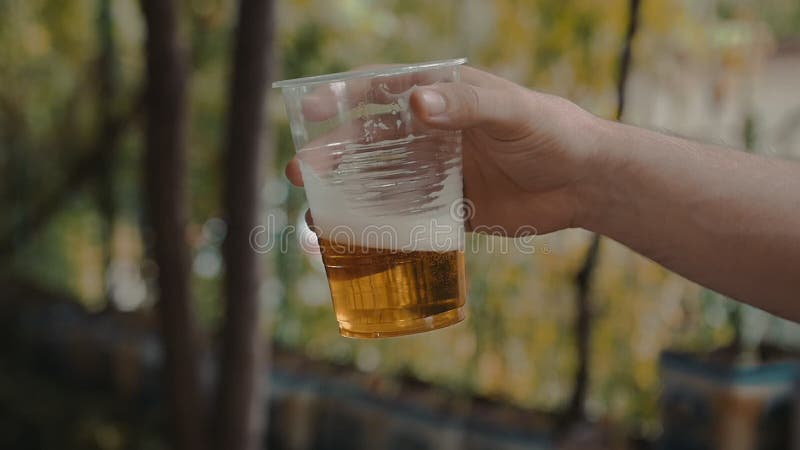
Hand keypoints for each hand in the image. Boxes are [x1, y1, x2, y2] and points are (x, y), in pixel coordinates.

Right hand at [285, 66, 603, 235]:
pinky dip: (378, 228)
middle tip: (300, 171)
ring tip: (314, 216)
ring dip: (345, 196)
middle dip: (332, 154)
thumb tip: (415, 103)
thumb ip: (467, 105)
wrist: (584, 182)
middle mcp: (430, 134)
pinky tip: (353, 241)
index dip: (342, 95)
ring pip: (379, 182)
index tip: (311, 108)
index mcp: (441, 97)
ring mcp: (436, 173)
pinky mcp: (448, 208)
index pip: (382, 89)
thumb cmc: (552, 132)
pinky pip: (405, 218)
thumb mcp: (512, 111)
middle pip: (368, 141)